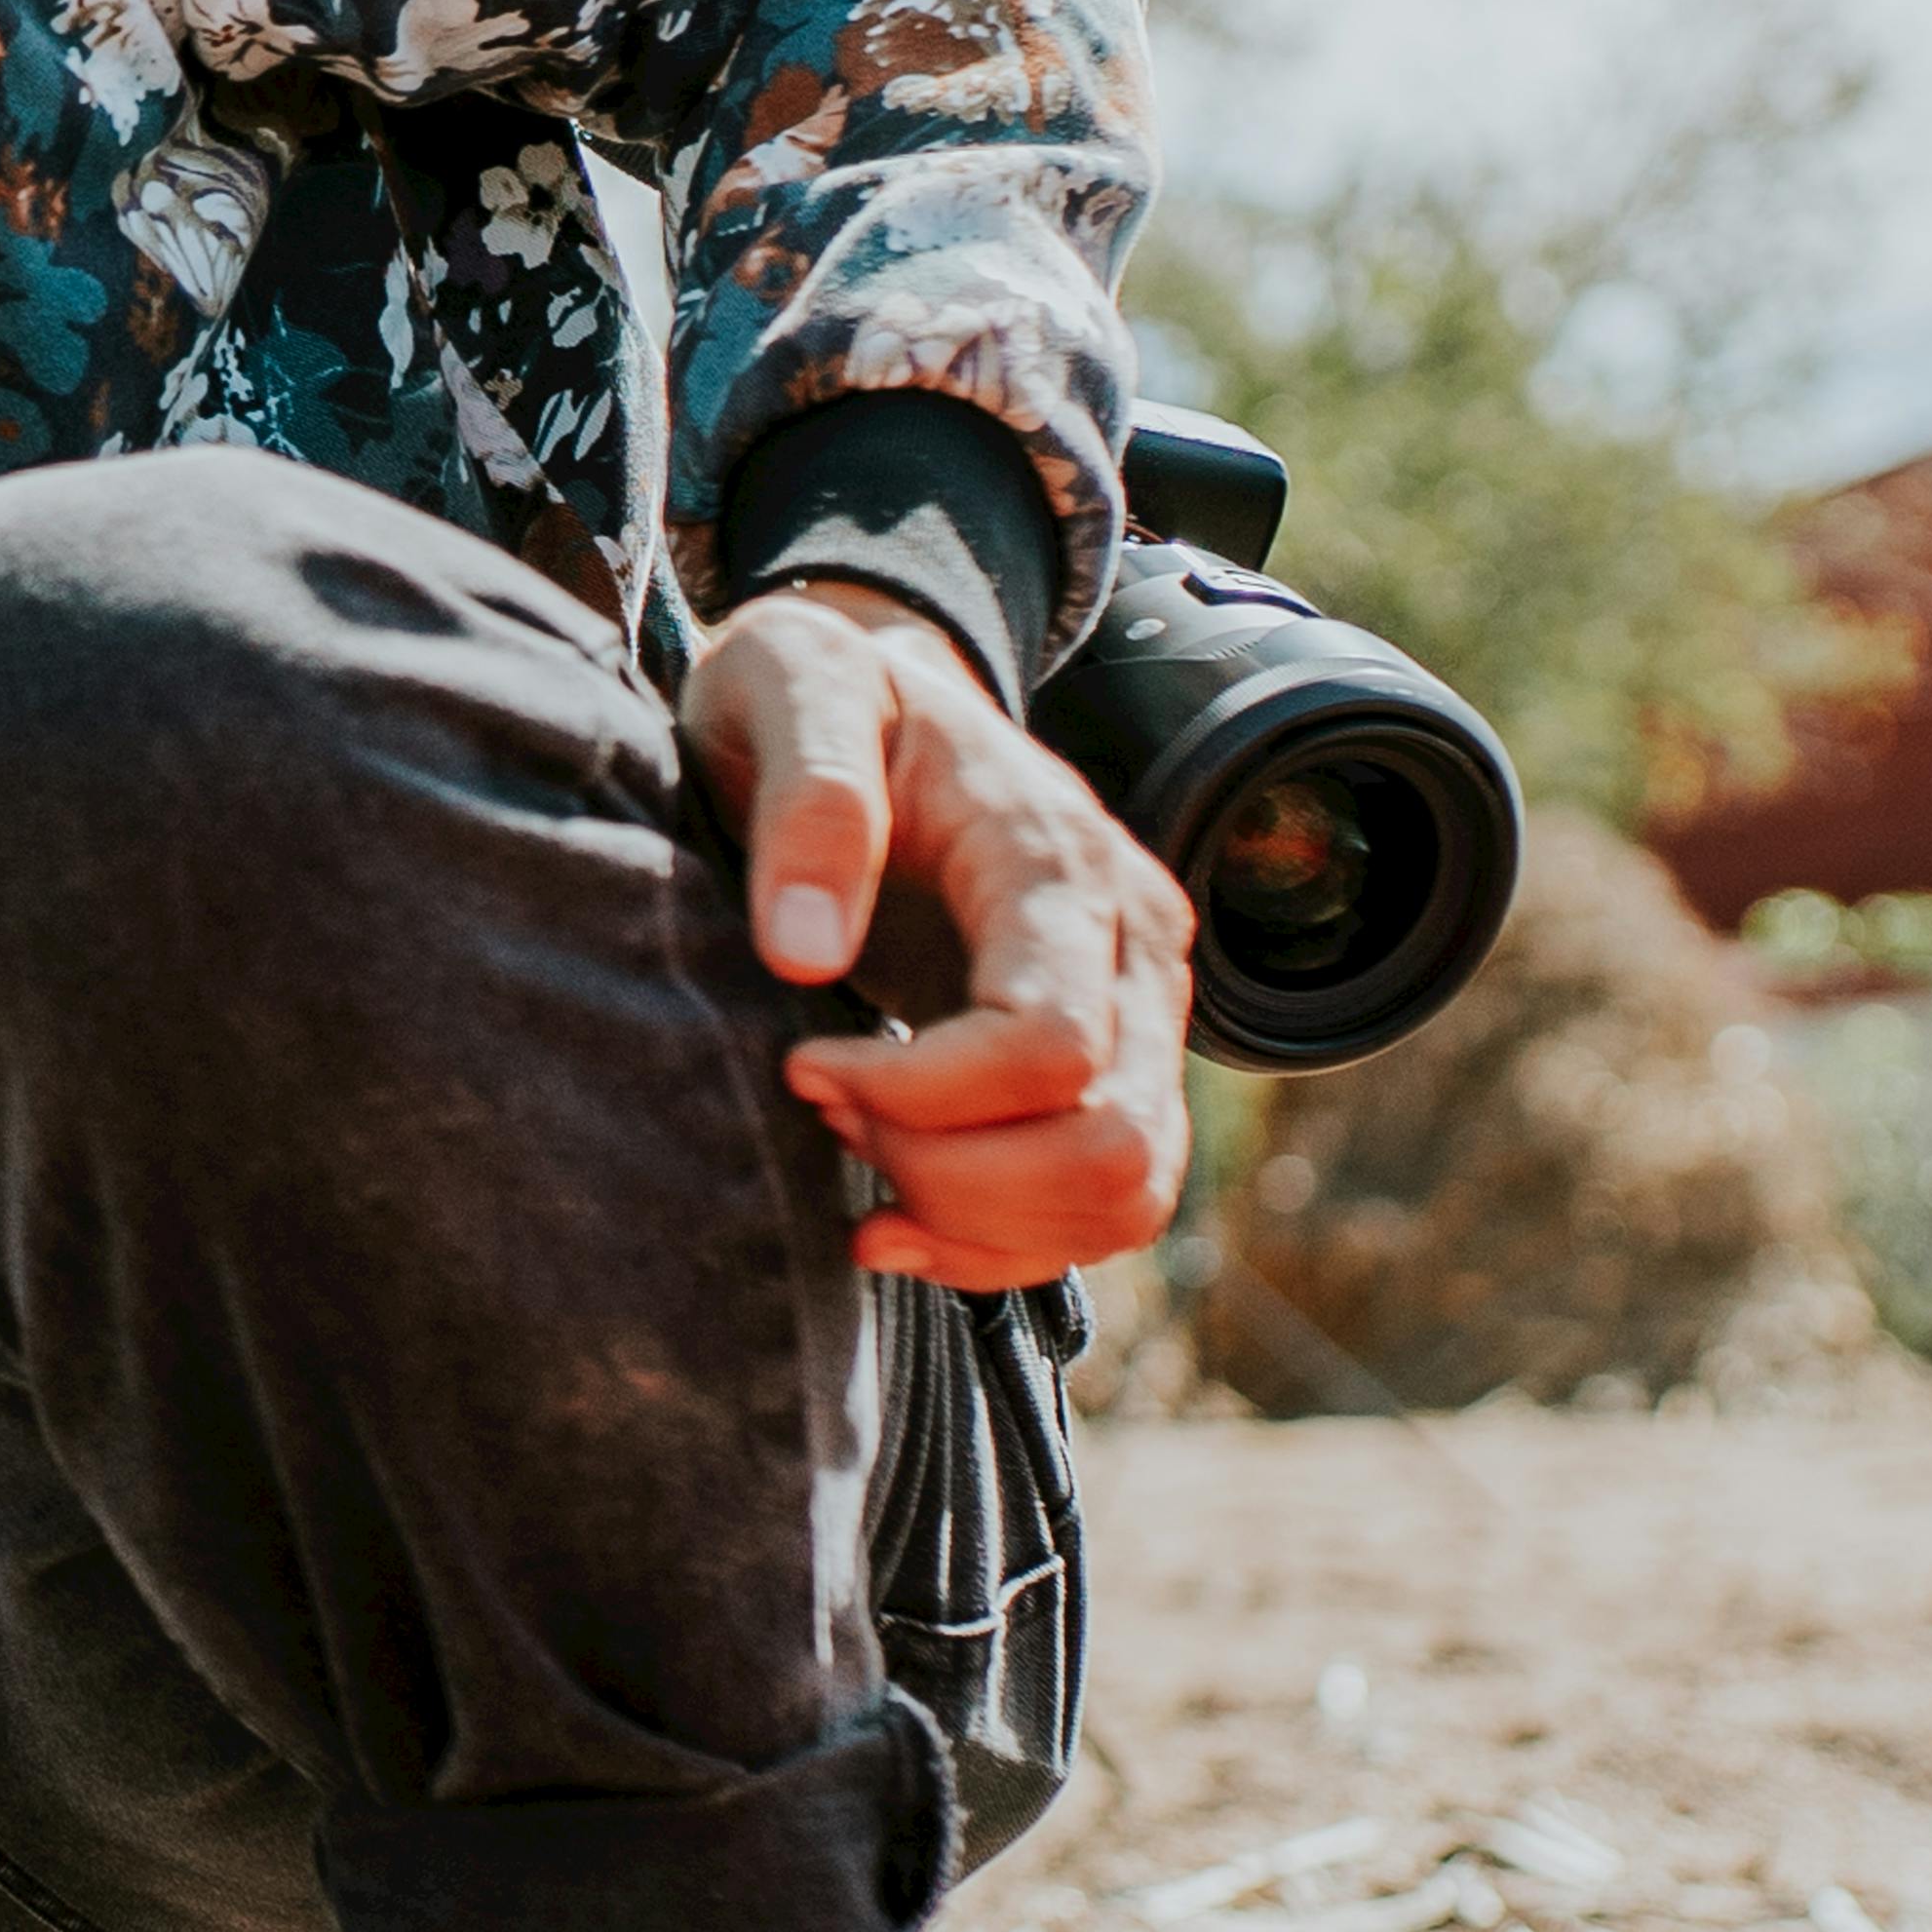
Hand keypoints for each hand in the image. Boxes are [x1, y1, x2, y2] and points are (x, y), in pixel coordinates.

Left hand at [677, 580, 1192, 1294]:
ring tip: (854, 1148)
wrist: (869, 701)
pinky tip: (890, 1219)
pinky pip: (1105, 1212)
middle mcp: (1134, 945)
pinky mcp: (1112, 1069)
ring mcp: (1140, 1015)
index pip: (1049, 1048)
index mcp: (1060, 860)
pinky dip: (1001, 1246)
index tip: (798, 1063)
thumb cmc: (819, 693)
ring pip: (1125, 1198)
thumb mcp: (792, 685)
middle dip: (949, 1172)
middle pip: (1110, 1146)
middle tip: (825, 1108)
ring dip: (976, 1216)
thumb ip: (809, 796)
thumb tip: (806, 954)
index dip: (917, 1096)